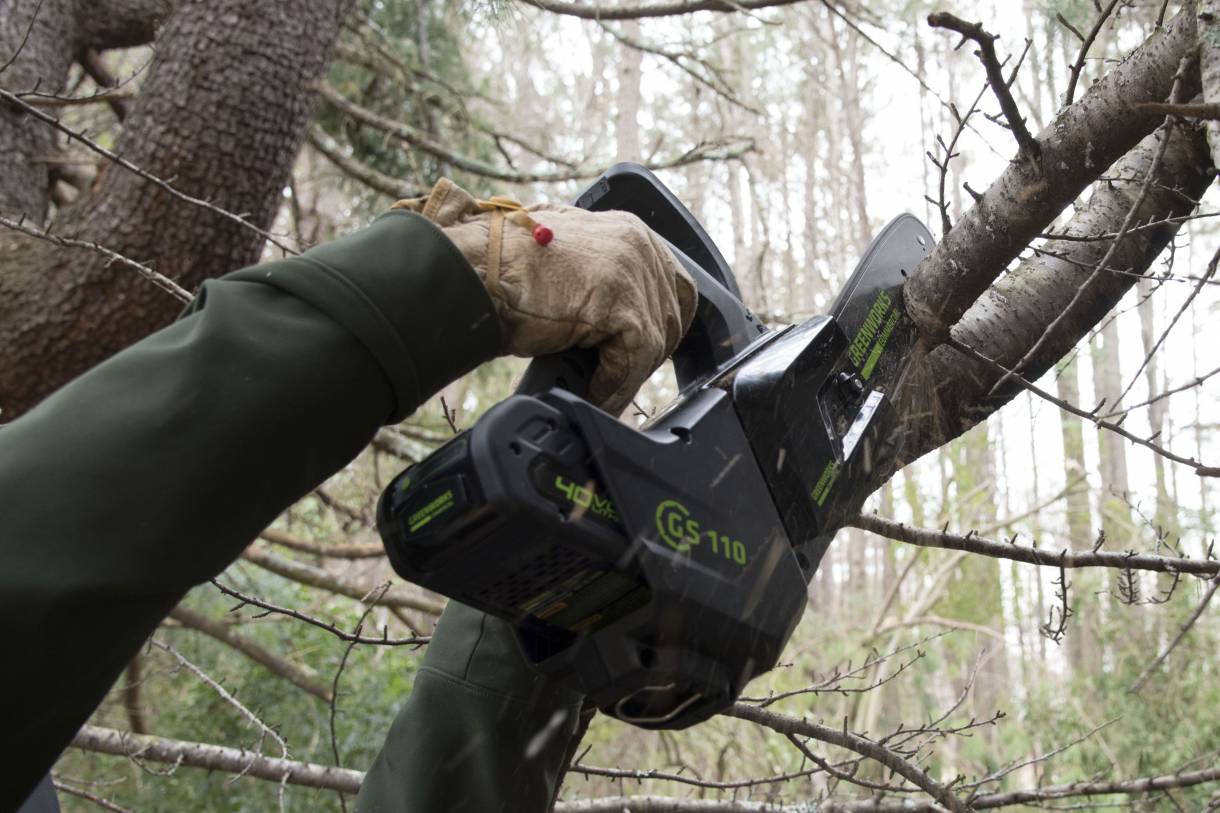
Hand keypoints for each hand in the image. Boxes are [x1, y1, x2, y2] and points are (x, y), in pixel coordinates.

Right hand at [394, 179, 696, 413]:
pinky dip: (614, 386)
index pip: (672, 284)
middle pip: (670, 315)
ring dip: (625, 375)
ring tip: (601, 391)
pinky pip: (631, 362)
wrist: (473, 271)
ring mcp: (633, 272)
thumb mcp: (566, 264)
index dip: (661, 322)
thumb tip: (610, 324)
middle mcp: (638, 244)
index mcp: (628, 231)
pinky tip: (593, 393)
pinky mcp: (623, 305)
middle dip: (646, 353)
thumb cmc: (502, 270)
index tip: (646, 351)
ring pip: (652, 343)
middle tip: (618, 377)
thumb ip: (599, 280)